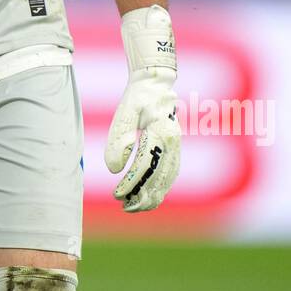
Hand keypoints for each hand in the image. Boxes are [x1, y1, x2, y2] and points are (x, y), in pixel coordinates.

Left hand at [105, 4, 180, 211]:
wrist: (156, 83)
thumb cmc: (138, 96)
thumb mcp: (124, 112)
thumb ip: (118, 139)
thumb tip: (114, 169)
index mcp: (161, 133)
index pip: (145, 167)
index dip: (131, 184)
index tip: (116, 194)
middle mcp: (173, 143)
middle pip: (160, 180)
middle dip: (142, 198)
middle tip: (124, 207)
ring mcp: (177, 147)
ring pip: (167, 181)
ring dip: (151, 197)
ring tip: (133, 207)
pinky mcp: (174, 150)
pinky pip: (169, 176)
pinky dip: (159, 190)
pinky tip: (146, 197)